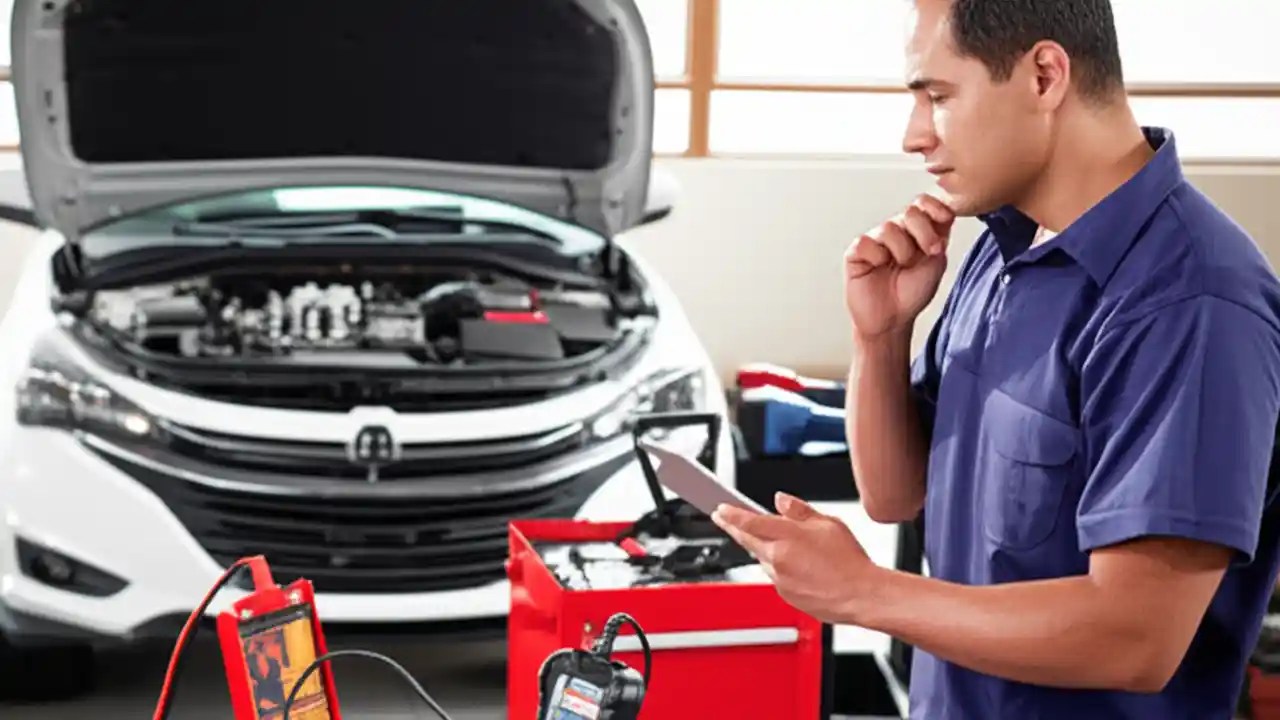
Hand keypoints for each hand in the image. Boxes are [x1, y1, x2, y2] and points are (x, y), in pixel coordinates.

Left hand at [711, 492, 874, 623]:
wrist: (860, 595)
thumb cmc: (849, 561)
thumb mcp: (828, 523)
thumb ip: (799, 510)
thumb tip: (780, 500)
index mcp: (786, 537)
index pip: (748, 522)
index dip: (731, 514)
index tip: (720, 509)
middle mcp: (777, 558)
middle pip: (746, 540)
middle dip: (732, 527)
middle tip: (722, 518)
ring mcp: (778, 579)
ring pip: (762, 558)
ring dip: (762, 548)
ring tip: (784, 544)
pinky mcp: (784, 594)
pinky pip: (774, 575)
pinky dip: (778, 567)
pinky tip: (798, 565)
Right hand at [845, 194, 954, 338]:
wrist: (892, 320)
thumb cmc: (911, 294)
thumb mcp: (936, 263)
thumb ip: (940, 237)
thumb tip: (941, 216)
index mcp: (917, 232)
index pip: (924, 203)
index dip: (934, 207)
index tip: (944, 220)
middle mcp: (896, 232)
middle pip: (910, 212)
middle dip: (924, 233)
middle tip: (928, 252)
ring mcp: (875, 240)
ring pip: (890, 227)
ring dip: (902, 251)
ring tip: (900, 266)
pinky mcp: (856, 252)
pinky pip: (867, 243)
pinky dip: (877, 257)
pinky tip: (878, 267)